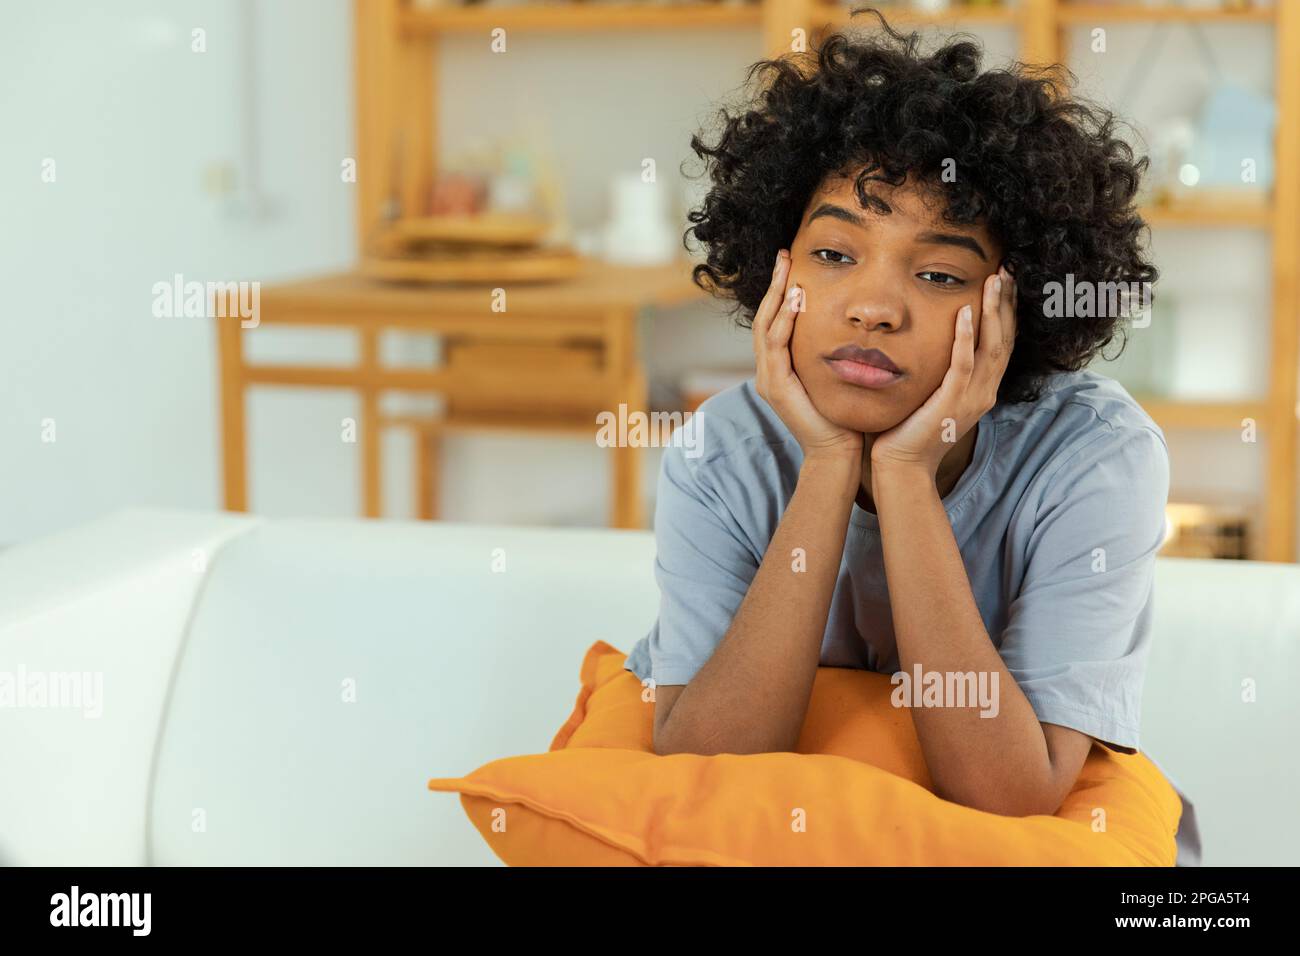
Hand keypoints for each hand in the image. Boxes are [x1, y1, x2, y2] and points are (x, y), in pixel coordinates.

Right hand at [753, 249, 863, 462]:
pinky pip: (776, 346)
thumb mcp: (836, 374)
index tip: (793, 264)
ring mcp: (769, 380)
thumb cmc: (844, 416)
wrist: (839, 452)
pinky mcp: (776, 388)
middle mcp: (768, 371)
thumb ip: (834, 351)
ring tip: (788, 270)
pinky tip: (796, 301)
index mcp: (780, 367)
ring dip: (777, 296)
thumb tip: (852, 322)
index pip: (774, 320)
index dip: (781, 291)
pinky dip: (784, 321)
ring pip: (765, 327)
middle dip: (775, 285)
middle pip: (764, 317)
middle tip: (784, 255)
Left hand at [869, 264, 1017, 475]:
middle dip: (1008, 303)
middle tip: (1008, 271)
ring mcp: (971, 398)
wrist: (902, 465)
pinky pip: (963, 364)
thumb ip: (943, 369)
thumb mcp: (934, 393)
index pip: (1003, 343)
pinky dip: (966, 337)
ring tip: (995, 281)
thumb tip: (937, 336)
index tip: (1007, 282)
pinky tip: (965, 312)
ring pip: (991, 347)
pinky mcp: (951, 403)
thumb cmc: (910, 428)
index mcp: (982, 389)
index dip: (1008, 311)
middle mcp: (984, 392)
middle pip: (1005, 339)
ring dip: (993, 311)